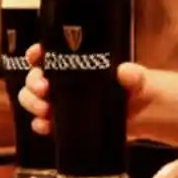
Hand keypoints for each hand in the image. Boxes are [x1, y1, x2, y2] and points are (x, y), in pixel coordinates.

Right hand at [17, 43, 152, 135]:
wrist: (144, 114)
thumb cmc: (137, 86)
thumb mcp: (137, 77)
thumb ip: (133, 74)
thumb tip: (125, 71)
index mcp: (77, 63)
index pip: (47, 53)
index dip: (36, 53)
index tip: (35, 56)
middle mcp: (64, 80)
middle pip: (34, 77)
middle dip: (32, 83)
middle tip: (43, 90)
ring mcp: (62, 102)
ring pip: (32, 99)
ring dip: (33, 104)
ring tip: (44, 109)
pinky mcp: (64, 122)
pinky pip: (43, 123)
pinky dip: (40, 124)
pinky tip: (45, 125)